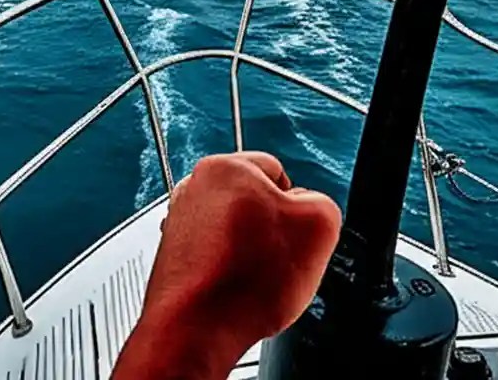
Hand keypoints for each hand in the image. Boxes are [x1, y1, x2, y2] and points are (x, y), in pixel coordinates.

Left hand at [112, 152, 341, 378]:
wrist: (195, 329)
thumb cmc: (244, 281)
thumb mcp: (320, 226)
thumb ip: (322, 203)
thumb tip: (309, 210)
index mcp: (224, 167)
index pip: (279, 173)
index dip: (297, 207)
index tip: (297, 232)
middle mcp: (193, 189)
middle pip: (255, 203)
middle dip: (272, 230)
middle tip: (279, 259)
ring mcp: (180, 223)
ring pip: (237, 233)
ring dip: (251, 254)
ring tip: (254, 280)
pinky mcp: (175, 256)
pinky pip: (218, 258)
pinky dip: (230, 273)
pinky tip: (237, 291)